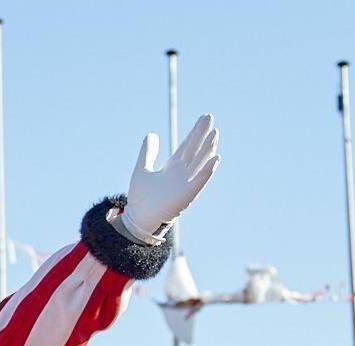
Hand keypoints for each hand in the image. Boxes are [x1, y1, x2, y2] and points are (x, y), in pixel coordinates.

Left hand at [118, 113, 220, 244]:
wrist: (138, 218)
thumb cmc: (141, 197)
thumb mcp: (142, 169)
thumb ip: (147, 152)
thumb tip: (152, 134)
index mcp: (172, 167)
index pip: (187, 146)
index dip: (195, 132)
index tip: (204, 118)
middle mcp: (182, 174)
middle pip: (195, 150)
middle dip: (202, 135)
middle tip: (210, 118)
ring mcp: (186, 183)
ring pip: (200, 163)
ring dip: (208, 149)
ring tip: (214, 134)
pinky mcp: (187, 195)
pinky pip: (200, 181)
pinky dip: (207, 171)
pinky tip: (216, 159)